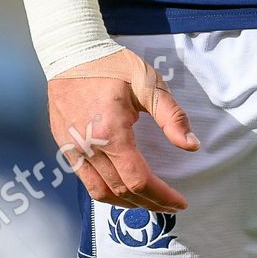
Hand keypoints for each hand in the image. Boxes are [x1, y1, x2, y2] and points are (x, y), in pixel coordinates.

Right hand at [48, 46, 198, 209]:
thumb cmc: (112, 65)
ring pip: (101, 192)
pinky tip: (122, 188)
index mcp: (111, 132)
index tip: (180, 202)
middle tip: (170, 205)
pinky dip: (106, 192)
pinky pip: (86, 181)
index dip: (162, 195)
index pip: (138, 180)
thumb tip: (192, 146)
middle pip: (121, 192)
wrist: (71, 52)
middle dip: (149, 203)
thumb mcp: (148, 83)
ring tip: (149, 202)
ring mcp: (72, 149)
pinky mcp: (64, 146)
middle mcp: (89, 147)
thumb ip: (172, 117)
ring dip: (127, 204)